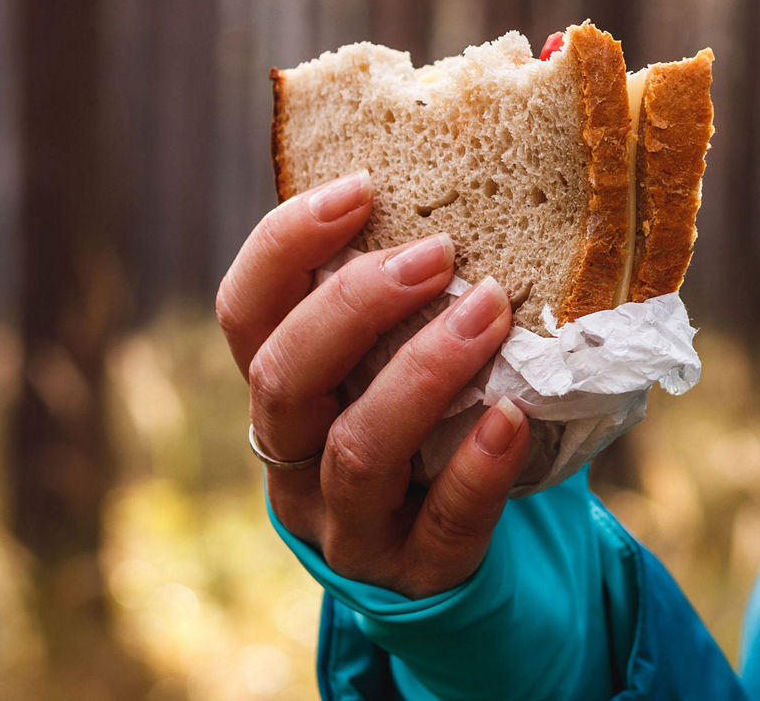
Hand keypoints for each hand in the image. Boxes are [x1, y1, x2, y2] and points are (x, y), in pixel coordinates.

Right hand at [216, 171, 530, 597]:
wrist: (449, 560)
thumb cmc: (420, 434)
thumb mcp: (384, 371)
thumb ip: (395, 309)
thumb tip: (461, 192)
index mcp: (281, 395)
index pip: (245, 313)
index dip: (285, 245)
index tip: (360, 187)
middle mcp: (293, 462)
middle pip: (284, 378)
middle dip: (355, 305)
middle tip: (438, 253)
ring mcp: (349, 526)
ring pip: (356, 451)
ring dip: (423, 372)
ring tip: (491, 312)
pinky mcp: (418, 573)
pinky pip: (443, 520)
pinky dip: (479, 465)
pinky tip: (514, 415)